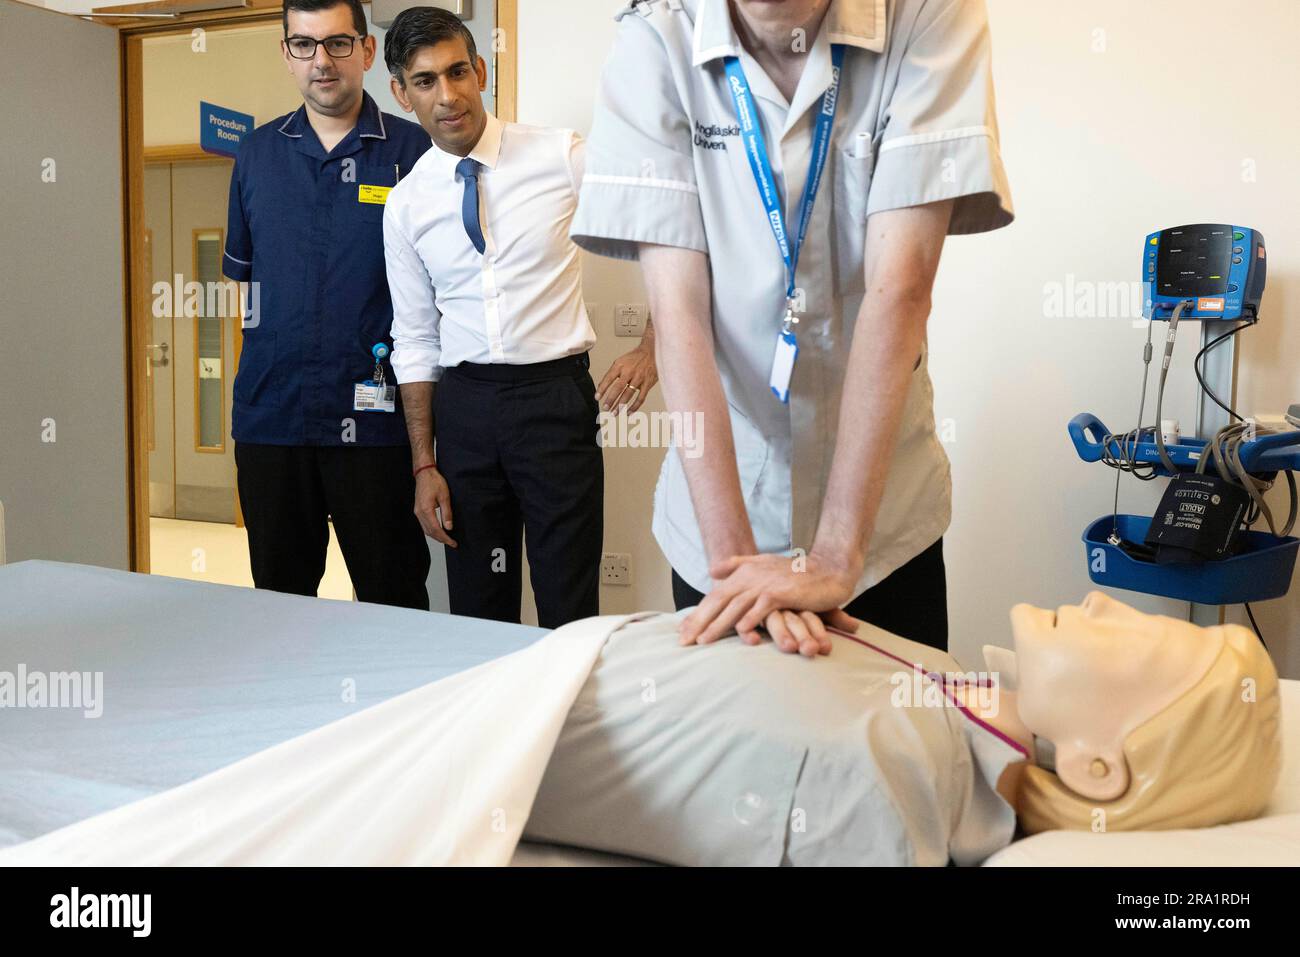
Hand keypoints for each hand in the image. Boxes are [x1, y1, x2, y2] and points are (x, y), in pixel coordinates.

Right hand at [413, 467, 455, 547]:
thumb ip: (447, 513)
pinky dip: (432, 530)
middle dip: (441, 539)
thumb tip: (449, 528)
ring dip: (436, 536)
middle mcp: (419, 513)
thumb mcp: (445, 497)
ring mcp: (417, 512)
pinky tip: (438, 531)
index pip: (436, 530)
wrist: (424, 473)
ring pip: (426, 530)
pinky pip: (424, 524)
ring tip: (447, 539)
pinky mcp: (418, 510)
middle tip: (452, 543)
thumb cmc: (434, 481)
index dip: (445, 538)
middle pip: (430, 532)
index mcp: (426, 510)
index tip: (453, 543)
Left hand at [596, 344, 656, 412]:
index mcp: (620, 365)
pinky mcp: (647, 384)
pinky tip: (628, 412)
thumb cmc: (635, 358)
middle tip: (605, 408)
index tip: (597, 397)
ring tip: (614, 413)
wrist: (651, 352)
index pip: (609, 378)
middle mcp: (629, 371)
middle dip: (611, 399)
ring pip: (628, 394)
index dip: (602, 389)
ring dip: (620, 405)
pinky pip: (640, 398)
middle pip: (618, 388)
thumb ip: (611, 374)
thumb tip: (602, 387)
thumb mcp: (620, 362)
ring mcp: (639, 378)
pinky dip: (634, 407)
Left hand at [679, 551, 861, 654]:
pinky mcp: (782, 593)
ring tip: (703, 641)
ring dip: (719, 625)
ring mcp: (765, 584)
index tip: (682, 630)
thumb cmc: (796, 573)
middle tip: (684, 640)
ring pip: (735, 607)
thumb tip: (713, 568)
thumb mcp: (763, 563)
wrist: (829, 569)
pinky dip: (751, 620)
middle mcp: (750, 576)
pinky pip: (762, 608)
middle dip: (699, 622)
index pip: (715, 595)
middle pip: (719, 601)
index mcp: (744, 572)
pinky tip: (740, 632)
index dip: (697, 613)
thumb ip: (738, 563)